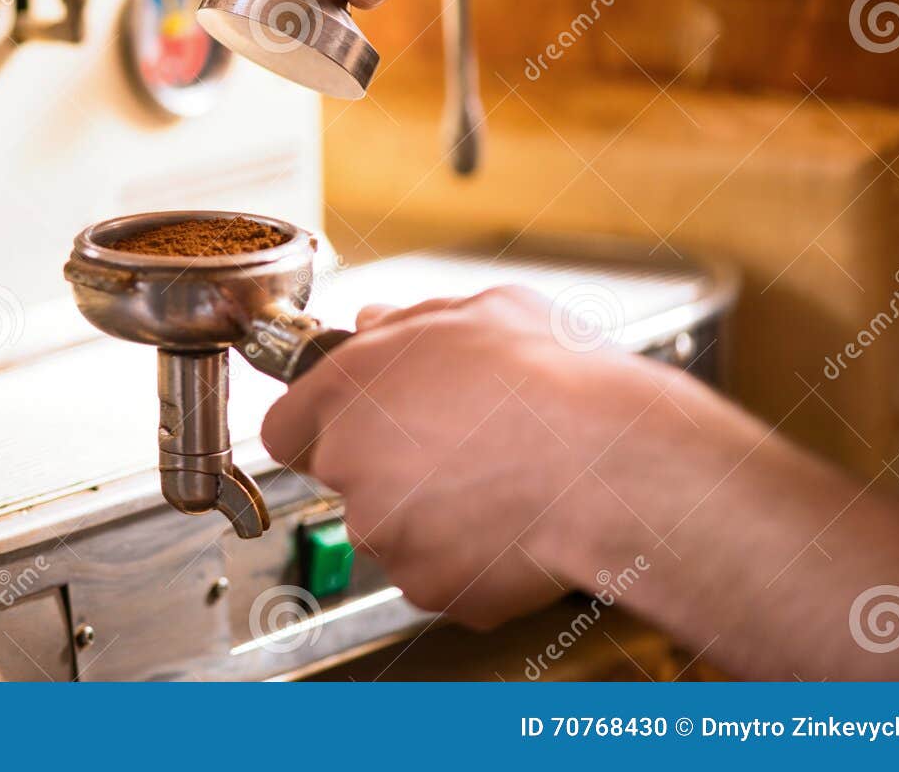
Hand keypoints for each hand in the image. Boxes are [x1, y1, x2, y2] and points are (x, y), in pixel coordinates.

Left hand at [260, 286, 706, 630]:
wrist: (611, 466)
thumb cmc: (555, 382)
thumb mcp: (481, 311)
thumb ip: (407, 322)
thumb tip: (376, 325)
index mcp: (348, 390)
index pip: (286, 427)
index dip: (322, 425)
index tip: (354, 424)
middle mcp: (352, 465)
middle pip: (343, 477)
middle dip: (385, 466)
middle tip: (451, 446)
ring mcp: (386, 533)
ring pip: (391, 528)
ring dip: (427, 513)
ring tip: (495, 481)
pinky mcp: (428, 586)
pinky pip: (436, 573)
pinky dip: (466, 559)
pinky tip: (510, 523)